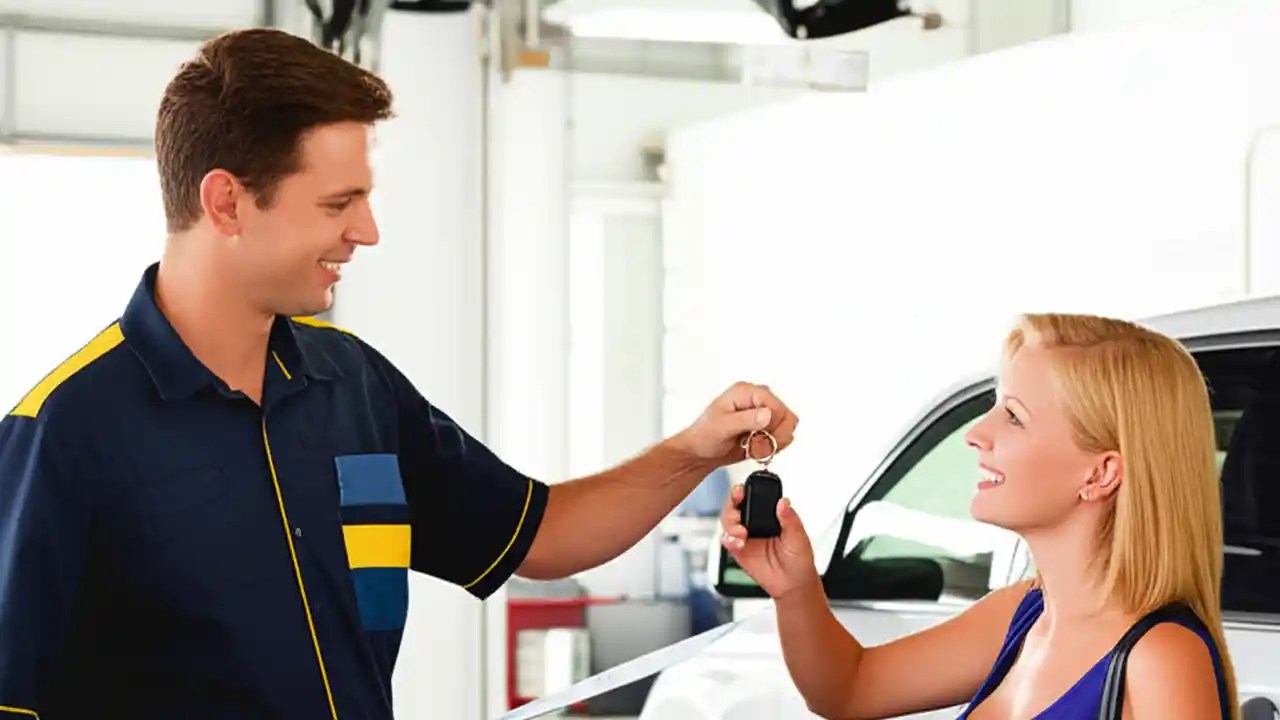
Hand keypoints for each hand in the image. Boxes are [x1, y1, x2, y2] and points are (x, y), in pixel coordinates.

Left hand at [675, 382, 797, 466]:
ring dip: (773, 443)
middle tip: (755, 444)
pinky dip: (773, 447)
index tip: (757, 436)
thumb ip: (746, 419)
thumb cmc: (704, 436)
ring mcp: (763, 413)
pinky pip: (784, 437)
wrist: (701, 452)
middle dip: (773, 436)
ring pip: (788, 427)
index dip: (771, 425)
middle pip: (786, 417)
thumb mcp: (722, 427)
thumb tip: (767, 414)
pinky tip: (756, 448)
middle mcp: (757, 399)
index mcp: (746, 391)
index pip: (776, 406)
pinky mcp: (767, 427)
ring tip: (754, 447)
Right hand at [720, 484, 817, 599]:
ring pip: (727, 521)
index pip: (752, 496)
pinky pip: (726, 540)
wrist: (793, 585)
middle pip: (734, 505)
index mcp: (769, 514)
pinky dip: (728, 539)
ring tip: (741, 533)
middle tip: (737, 512)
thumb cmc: (799, 561)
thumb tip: (784, 502)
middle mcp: (754, 523)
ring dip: (729, 523)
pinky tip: (738, 542)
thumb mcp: (799, 538)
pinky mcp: (738, 550)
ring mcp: (744, 536)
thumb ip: (791, 520)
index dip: (744, 491)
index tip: (742, 491)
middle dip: (731, 505)